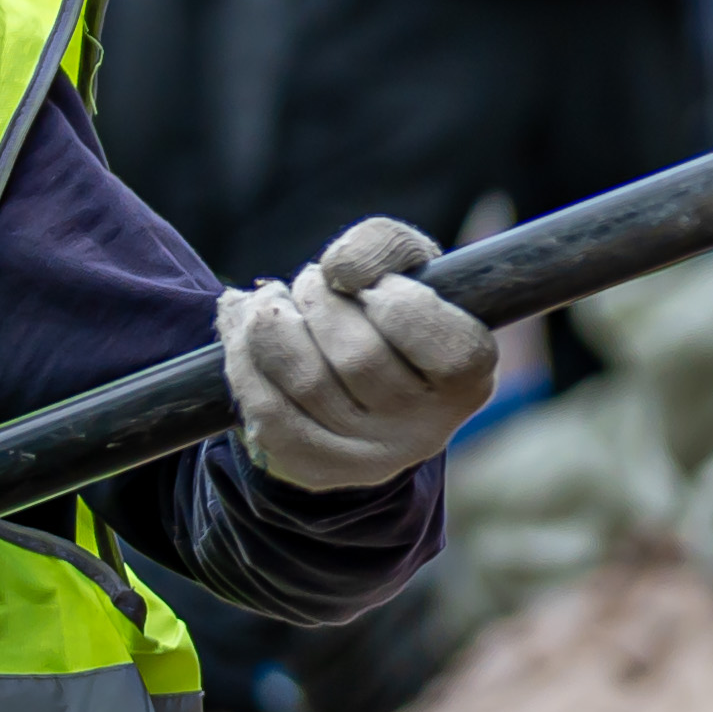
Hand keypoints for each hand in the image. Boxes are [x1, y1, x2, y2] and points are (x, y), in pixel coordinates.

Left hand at [224, 217, 501, 489]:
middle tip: (311, 284)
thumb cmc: (388, 319)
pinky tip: (247, 333)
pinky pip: (267, 410)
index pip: (431, 334)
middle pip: (357, 356)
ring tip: (276, 304)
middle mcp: (426, 429)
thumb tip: (338, 270)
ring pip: (305, 380)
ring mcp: (370, 457)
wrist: (357, 393)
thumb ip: (384, 244)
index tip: (374, 288)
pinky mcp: (317, 467)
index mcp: (467, 378)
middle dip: (318, 300)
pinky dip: (245, 359)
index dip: (391, 297)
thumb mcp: (405, 269)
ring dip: (273, 322)